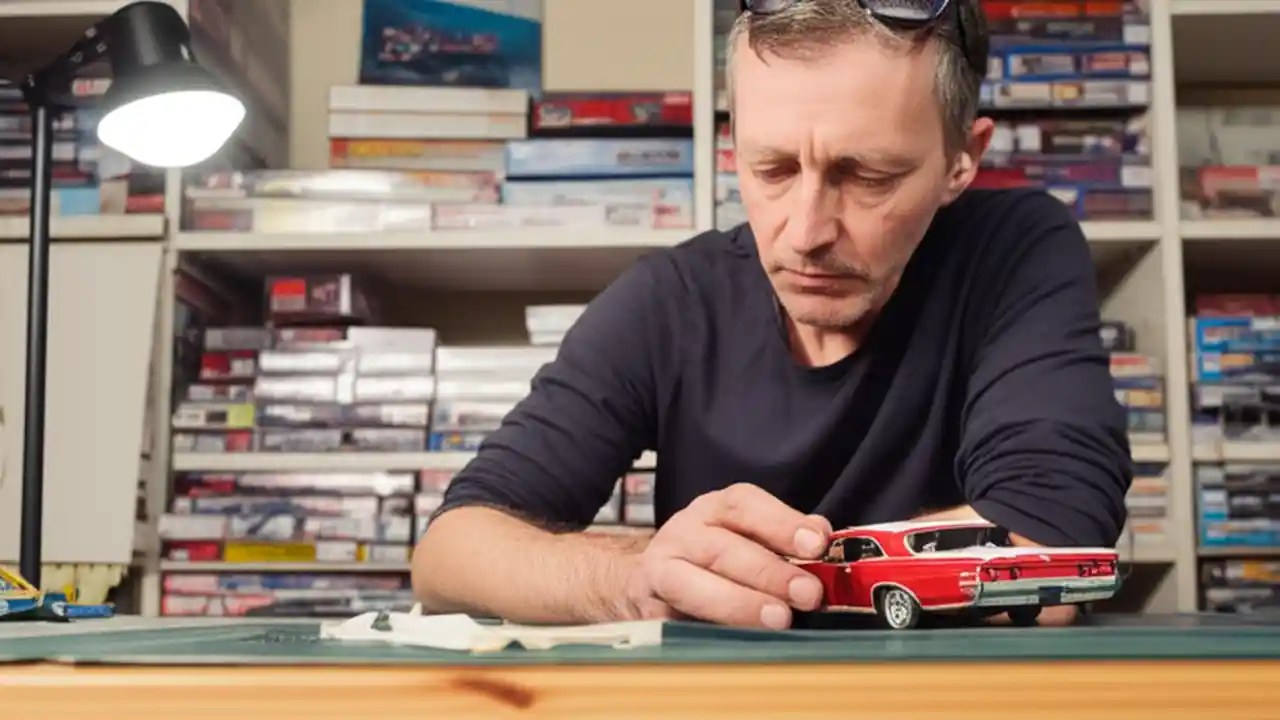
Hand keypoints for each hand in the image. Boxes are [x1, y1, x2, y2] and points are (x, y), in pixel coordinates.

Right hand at [619, 483, 831, 629]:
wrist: (645, 585)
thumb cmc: (711, 562)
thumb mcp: (746, 539)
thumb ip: (784, 537)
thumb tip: (821, 536)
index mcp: (713, 511)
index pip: (743, 505)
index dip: (781, 522)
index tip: (816, 544)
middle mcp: (683, 534)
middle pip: (721, 548)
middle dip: (768, 571)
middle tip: (808, 594)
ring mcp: (658, 572)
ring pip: (690, 584)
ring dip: (738, 603)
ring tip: (779, 619)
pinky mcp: (647, 611)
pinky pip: (674, 623)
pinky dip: (705, 632)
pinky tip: (737, 642)